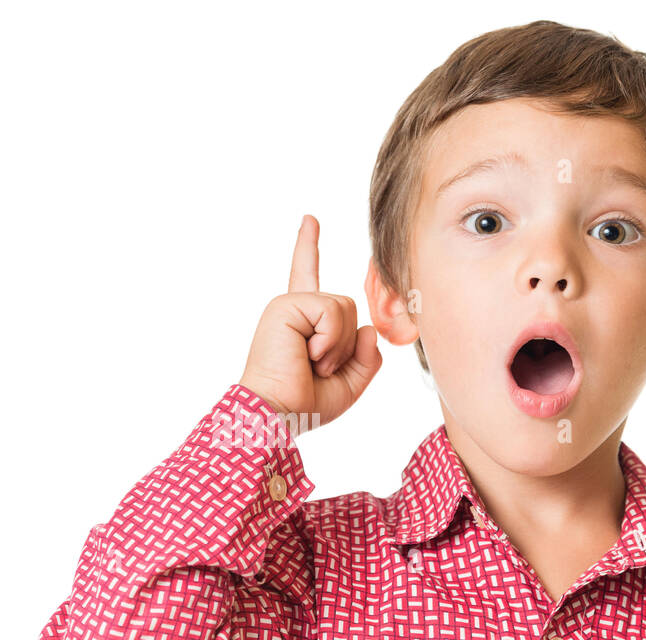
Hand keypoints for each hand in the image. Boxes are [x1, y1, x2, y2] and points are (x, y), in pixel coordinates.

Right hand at [238, 214, 380, 426]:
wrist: (277, 413)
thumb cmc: (304, 404)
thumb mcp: (349, 383)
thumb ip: (367, 357)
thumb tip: (368, 329)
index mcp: (302, 322)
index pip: (308, 278)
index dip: (307, 248)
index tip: (309, 220)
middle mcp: (293, 308)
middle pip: (348, 307)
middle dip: (346, 345)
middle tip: (319, 368)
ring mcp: (288, 304)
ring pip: (344, 308)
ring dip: (337, 344)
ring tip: (312, 362)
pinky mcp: (286, 305)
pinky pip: (331, 312)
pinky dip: (329, 340)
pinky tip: (308, 354)